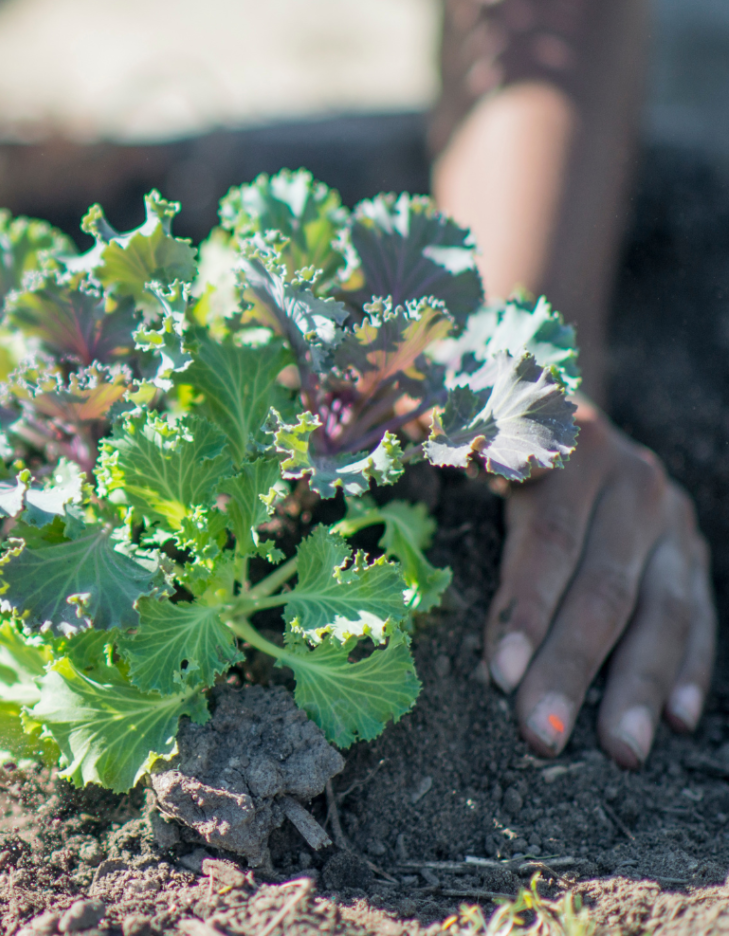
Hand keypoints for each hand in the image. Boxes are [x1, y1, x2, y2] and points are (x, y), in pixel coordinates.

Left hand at [484, 399, 715, 767]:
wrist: (569, 414)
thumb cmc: (500, 432)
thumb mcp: (475, 425)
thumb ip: (469, 446)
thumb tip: (466, 461)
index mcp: (572, 449)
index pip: (548, 539)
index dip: (526, 608)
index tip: (503, 675)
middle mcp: (632, 482)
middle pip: (603, 587)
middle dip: (572, 667)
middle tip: (544, 735)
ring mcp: (672, 518)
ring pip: (662, 610)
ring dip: (640, 686)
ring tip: (621, 751)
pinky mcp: (692, 549)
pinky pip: (698, 615)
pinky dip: (691, 669)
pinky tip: (677, 720)